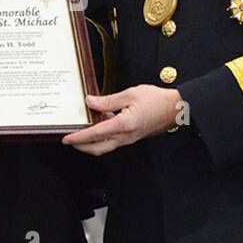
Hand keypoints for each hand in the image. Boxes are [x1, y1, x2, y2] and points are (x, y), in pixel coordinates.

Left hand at [61, 86, 183, 155]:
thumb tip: (90, 102)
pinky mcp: (132, 137)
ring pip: (105, 146)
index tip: (66, 138)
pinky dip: (102, 138)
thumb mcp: (130, 94)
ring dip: (91, 143)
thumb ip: (108, 100)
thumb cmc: (157, 100)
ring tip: (81, 133)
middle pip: (97, 148)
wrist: (176, 109)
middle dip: (81, 147)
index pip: (94, 134)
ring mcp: (129, 139)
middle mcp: (125, 136)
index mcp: (123, 125)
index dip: (78, 137)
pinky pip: (113, 141)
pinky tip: (99, 126)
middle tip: (69, 140)